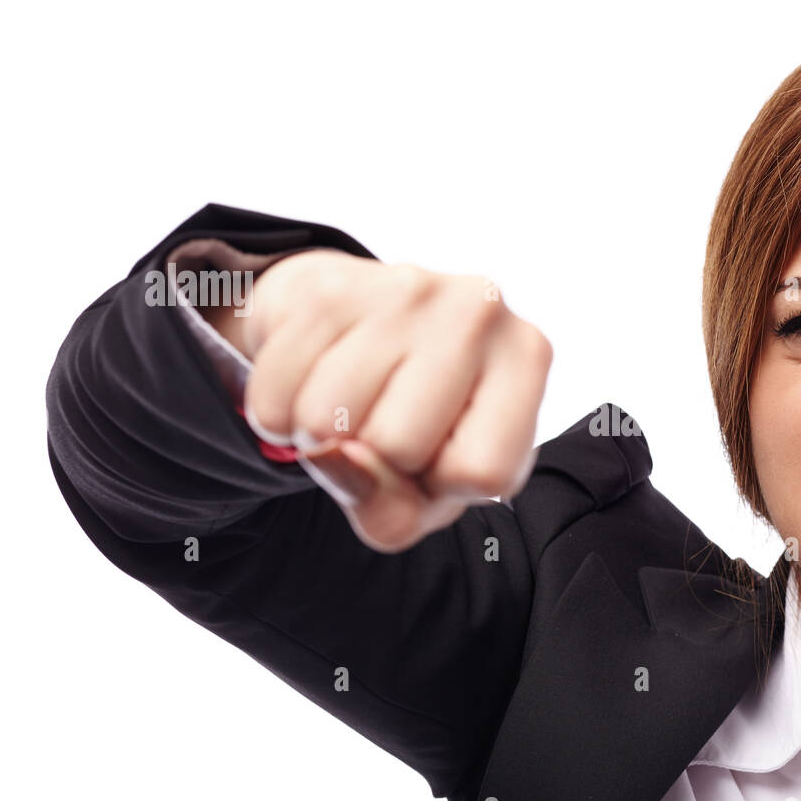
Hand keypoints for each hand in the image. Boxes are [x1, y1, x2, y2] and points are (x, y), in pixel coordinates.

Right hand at [237, 249, 551, 551]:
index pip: (482, 474)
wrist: (353, 326)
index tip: (440, 452)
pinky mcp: (327, 286)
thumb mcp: (433, 490)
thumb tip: (335, 455)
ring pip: (326, 422)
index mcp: (527, 358)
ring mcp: (402, 289)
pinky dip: (278, 412)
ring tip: (350, 404)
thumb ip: (396, 514)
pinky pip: (272, 396)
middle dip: (376, 460)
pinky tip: (312, 381)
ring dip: (317, 437)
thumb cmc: (414, 420)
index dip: (444, 485)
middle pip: (398, 447)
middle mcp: (479, 310)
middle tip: (384, 423)